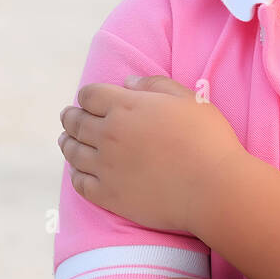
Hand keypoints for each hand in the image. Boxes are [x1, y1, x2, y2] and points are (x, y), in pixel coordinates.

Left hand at [57, 74, 245, 233]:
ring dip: (67, 143)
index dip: (88, 96)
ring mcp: (106, 167)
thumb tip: (127, 82)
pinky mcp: (109, 196)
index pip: (89, 95)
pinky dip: (75, 175)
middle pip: (75, 121)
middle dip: (70, 117)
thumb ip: (154, 85)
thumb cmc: (207, 140)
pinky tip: (77, 172)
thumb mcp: (187, 99)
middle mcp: (108, 134)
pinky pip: (80, 183)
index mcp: (125, 106)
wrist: (213, 189)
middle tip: (68, 117)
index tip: (89, 99)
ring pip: (73, 152)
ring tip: (66, 141)